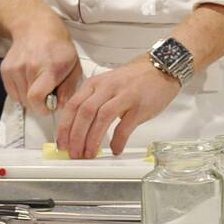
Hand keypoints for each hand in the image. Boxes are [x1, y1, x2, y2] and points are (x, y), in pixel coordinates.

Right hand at [0, 7, 80, 115]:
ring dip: (30, 98)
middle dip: (39, 104)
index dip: (43, 109)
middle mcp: (29, 68)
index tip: (49, 107)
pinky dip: (21, 93)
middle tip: (47, 95)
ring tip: (39, 85)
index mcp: (49, 68)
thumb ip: (69, 89)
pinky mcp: (5, 69)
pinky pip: (12, 93)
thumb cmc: (59, 48)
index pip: (36, 97)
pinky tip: (30, 81)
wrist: (37, 28)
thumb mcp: (74, 66)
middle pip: (28, 101)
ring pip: (20, 98)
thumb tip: (60, 106)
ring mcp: (15, 68)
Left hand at [56, 56, 180, 158]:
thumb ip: (93, 101)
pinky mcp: (139, 106)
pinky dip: (118, 141)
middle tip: (74, 153)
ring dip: (93, 140)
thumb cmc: (134, 79)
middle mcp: (107, 88)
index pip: (73, 106)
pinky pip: (125, 127)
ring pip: (101, 118)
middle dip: (76, 136)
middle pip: (85, 113)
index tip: (62, 143)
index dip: (64, 127)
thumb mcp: (108, 84)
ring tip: (90, 154)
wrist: (161, 68)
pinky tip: (115, 149)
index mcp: (96, 84)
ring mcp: (124, 96)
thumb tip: (78, 128)